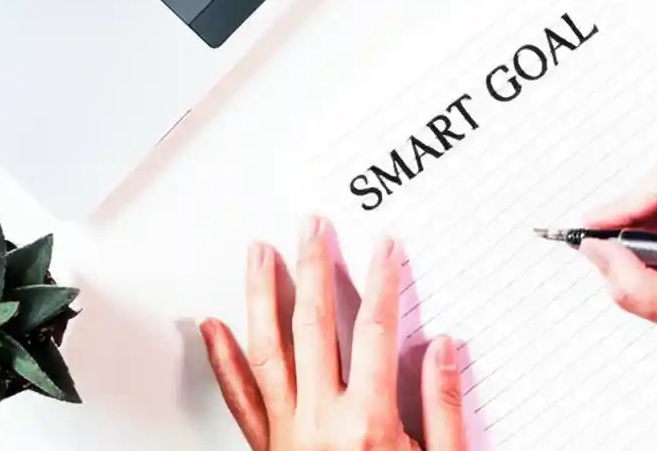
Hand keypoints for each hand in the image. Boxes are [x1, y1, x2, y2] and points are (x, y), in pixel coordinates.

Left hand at [199, 217, 465, 449]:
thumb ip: (442, 408)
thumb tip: (443, 348)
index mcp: (368, 423)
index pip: (377, 331)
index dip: (382, 282)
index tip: (385, 247)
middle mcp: (320, 421)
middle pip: (315, 326)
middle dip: (313, 268)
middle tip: (311, 227)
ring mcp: (286, 434)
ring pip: (267, 349)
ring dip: (261, 295)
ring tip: (258, 255)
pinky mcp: (266, 450)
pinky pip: (240, 398)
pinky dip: (224, 360)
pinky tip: (213, 327)